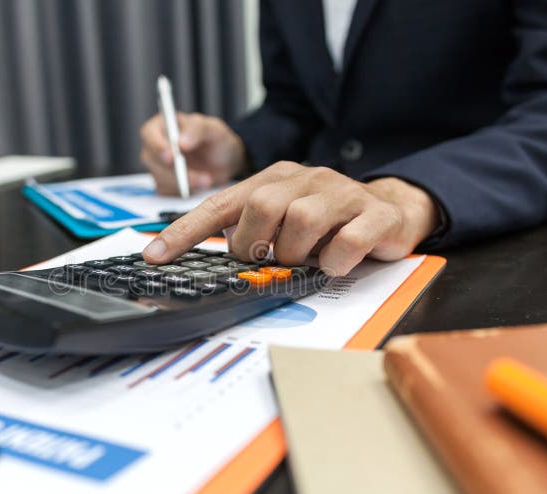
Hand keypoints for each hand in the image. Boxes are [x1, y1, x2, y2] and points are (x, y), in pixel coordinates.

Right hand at [139, 112, 246, 195]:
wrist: (225, 162)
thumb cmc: (216, 140)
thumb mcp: (212, 129)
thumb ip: (196, 130)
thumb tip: (180, 143)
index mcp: (163, 125)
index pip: (149, 133)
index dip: (156, 145)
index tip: (171, 157)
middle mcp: (156, 145)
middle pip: (151, 159)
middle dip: (173, 170)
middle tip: (196, 175)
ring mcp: (158, 166)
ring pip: (159, 178)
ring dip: (184, 182)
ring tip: (207, 180)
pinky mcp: (164, 184)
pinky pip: (166, 191)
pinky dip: (183, 190)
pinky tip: (199, 185)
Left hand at [142, 161, 439, 275]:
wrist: (391, 209)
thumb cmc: (327, 222)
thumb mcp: (283, 223)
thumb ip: (251, 232)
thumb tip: (218, 256)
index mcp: (274, 179)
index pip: (220, 204)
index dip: (184, 232)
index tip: (154, 257)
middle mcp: (304, 179)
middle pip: (261, 207)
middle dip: (257, 244)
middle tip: (270, 258)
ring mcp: (340, 193)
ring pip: (300, 222)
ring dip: (297, 253)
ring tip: (308, 259)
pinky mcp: (373, 214)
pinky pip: (346, 242)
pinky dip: (335, 261)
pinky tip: (337, 262)